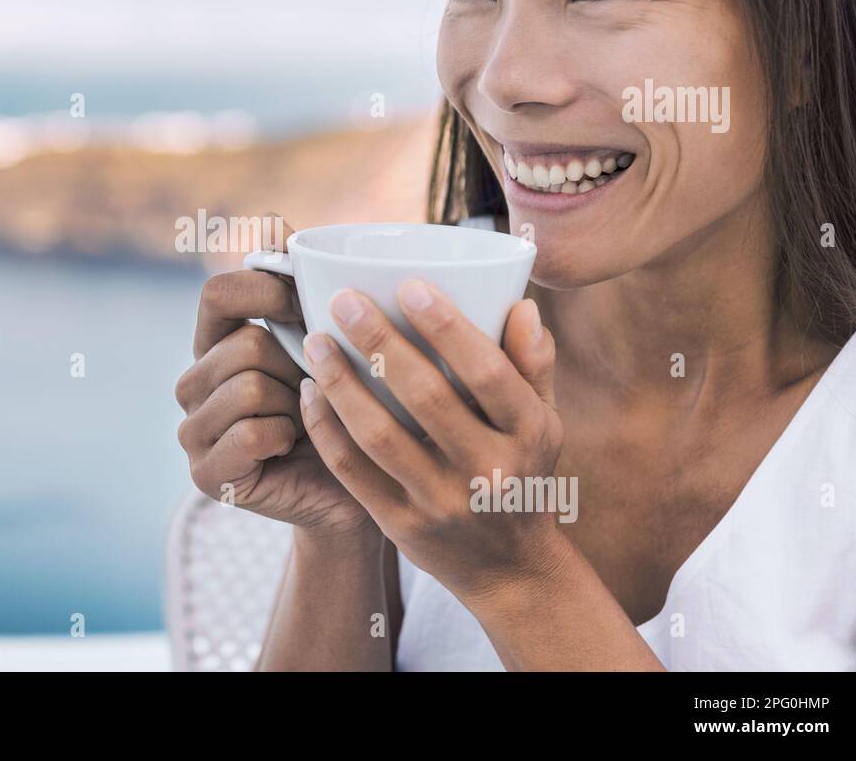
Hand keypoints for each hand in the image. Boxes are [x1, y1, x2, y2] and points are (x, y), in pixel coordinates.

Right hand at [175, 216, 378, 541]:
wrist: (357, 495)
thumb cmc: (348, 410)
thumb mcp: (328, 341)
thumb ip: (298, 282)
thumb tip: (270, 218)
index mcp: (216, 342)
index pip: (218, 292)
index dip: (268, 292)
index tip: (311, 309)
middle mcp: (194, 382)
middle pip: (245, 344)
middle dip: (299, 366)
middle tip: (320, 392)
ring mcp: (193, 431)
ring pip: (248, 387)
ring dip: (296, 404)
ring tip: (309, 422)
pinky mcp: (206, 474)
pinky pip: (249, 433)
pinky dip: (286, 438)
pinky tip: (296, 450)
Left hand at [296, 280, 568, 605]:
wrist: (510, 571)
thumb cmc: (523, 473)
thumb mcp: (546, 422)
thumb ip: (534, 364)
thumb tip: (521, 303)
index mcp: (529, 435)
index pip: (487, 373)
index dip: (447, 327)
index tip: (409, 285)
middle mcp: (489, 473)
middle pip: (426, 398)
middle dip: (380, 341)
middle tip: (344, 300)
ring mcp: (441, 504)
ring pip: (379, 435)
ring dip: (341, 382)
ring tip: (316, 340)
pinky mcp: (402, 526)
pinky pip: (353, 470)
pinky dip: (326, 428)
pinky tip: (309, 390)